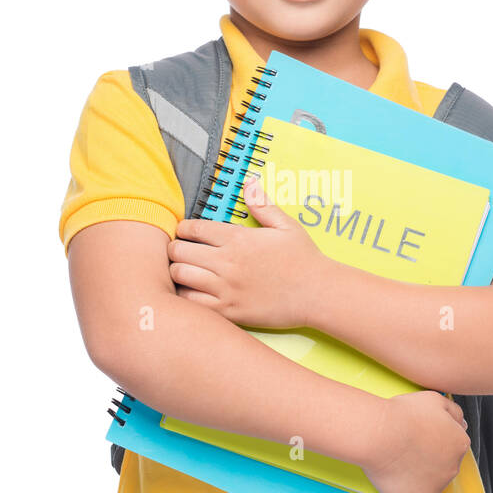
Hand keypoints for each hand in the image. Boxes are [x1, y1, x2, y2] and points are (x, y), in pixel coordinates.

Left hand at [167, 173, 323, 327]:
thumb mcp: (286, 226)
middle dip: (174, 249)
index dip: (182, 229)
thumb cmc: (304, 259)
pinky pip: (192, 303)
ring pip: (180, 276)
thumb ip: (262, 204)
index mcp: (238, 238)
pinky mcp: (229, 311)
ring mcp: (226, 288)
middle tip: (179, 252)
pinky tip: (192, 293)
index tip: (185, 233)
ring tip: (183, 272)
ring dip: (176, 272)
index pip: (193, 228)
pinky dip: (185, 297)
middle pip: (178, 251)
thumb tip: (249, 181)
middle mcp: (227, 262)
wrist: (318, 293)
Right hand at [360, 391, 470, 492]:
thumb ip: (454, 412)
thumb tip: (462, 423)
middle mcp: (453, 469)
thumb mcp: (435, 400)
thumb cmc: (403, 415)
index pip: (449, 448)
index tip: (414, 438)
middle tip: (403, 450)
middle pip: (440, 468)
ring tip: (396, 462)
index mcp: (460, 444)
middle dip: (424, 461)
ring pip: (426, 485)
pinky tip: (392, 477)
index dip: (429, 443)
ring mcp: (437, 489)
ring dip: (415, 478)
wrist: (380, 434)